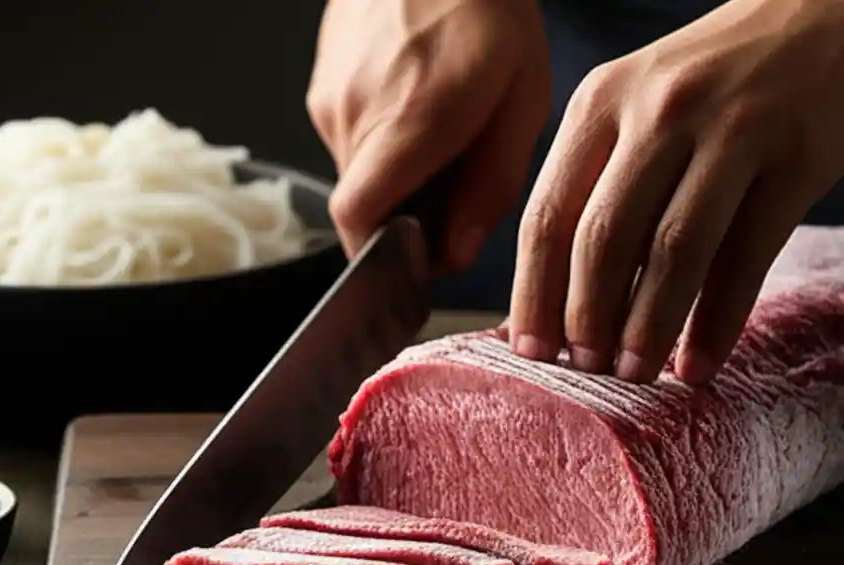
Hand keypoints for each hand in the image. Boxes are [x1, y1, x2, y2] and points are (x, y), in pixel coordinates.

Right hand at [307, 0, 549, 270]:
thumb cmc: (489, 10)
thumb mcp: (522, 98)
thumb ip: (491, 184)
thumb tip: (454, 253)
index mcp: (409, 123)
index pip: (357, 220)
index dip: (379, 256)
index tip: (416, 260)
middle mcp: (355, 113)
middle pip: (362, 203)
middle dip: (401, 214)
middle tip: (451, 189)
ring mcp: (330, 95)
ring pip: (355, 170)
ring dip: (391, 173)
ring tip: (437, 134)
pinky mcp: (321, 81)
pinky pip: (347, 135)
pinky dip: (378, 140)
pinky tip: (413, 103)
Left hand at [508, 0, 843, 383]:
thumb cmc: (727, 73)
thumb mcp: (644, 98)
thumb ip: (603, 174)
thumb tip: (563, 285)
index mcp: (602, 102)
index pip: (548, 214)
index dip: (534, 291)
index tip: (530, 349)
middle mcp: (657, 111)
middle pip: (601, 238)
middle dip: (587, 317)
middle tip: (587, 370)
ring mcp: (729, 131)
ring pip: (672, 251)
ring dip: (649, 327)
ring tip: (638, 375)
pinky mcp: (796, 157)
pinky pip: (746, 257)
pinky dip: (718, 321)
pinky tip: (701, 363)